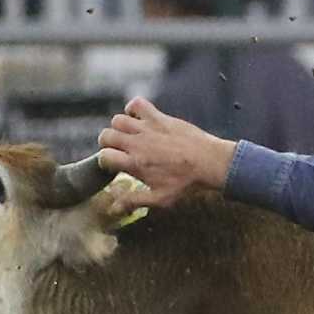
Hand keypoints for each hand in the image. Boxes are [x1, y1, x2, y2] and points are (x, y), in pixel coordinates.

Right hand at [94, 97, 236, 213]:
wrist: (210, 163)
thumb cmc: (186, 183)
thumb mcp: (160, 198)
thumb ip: (134, 201)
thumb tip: (113, 209)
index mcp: (135, 164)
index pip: (104, 157)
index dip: (106, 161)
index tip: (115, 164)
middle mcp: (137, 144)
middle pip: (106, 136)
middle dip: (108, 143)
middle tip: (120, 150)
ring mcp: (147, 128)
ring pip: (117, 120)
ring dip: (120, 127)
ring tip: (130, 136)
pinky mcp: (158, 117)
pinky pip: (137, 104)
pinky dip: (133, 108)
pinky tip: (139, 118)